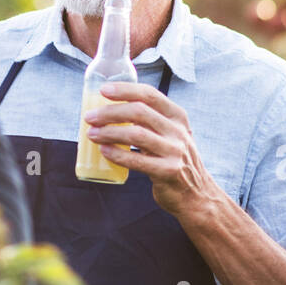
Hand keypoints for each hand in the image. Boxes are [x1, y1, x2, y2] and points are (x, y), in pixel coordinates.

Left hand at [86, 81, 221, 217]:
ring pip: (136, 135)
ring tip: (92, 134)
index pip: (149, 94)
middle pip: (139, 112)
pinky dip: (117, 154)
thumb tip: (109, 109)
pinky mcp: (168, 172)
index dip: (125, 90)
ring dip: (109, 132)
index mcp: (177, 116)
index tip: (103, 90)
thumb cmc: (173, 159)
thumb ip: (150, 121)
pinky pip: (137, 160)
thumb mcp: (170, 134)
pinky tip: (104, 151)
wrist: (196, 194)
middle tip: (90, 117)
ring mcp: (175, 151)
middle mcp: (178, 131)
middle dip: (110, 112)